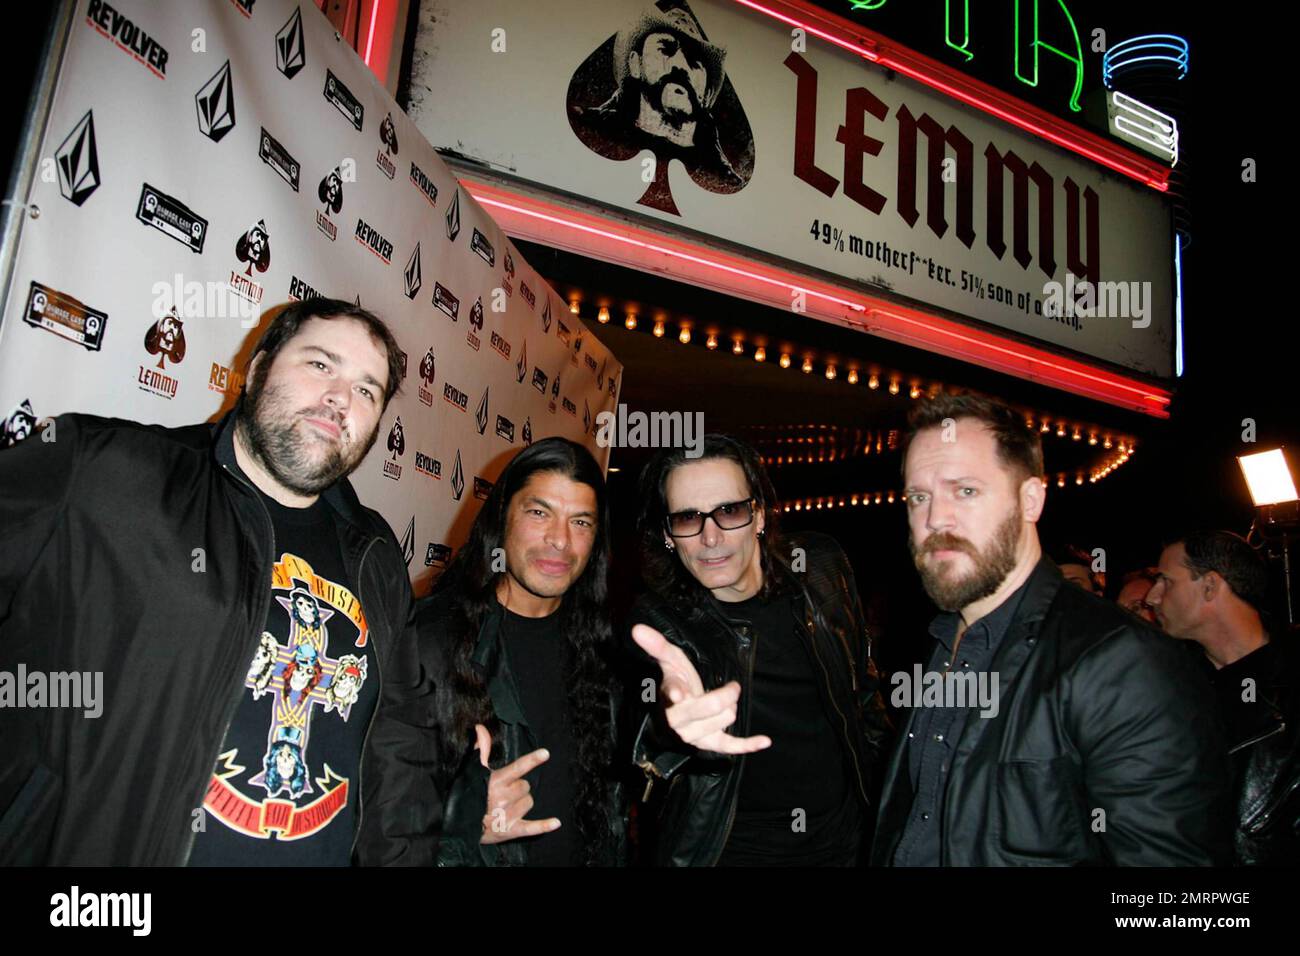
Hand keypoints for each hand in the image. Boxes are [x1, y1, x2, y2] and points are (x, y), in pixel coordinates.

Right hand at [475, 724, 560, 843]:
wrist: (458, 826)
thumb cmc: (466, 796)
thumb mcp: (472, 772)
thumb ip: (481, 750)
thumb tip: (481, 728)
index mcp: (496, 782)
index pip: (517, 767)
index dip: (532, 760)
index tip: (545, 753)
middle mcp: (503, 798)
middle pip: (525, 786)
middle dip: (518, 788)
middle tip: (503, 794)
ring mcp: (508, 815)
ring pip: (529, 802)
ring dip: (521, 804)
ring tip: (506, 808)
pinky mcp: (510, 831)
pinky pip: (532, 827)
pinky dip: (544, 826)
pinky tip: (556, 823)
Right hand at [631, 624, 771, 754]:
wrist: (681, 710)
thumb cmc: (678, 682)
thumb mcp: (671, 661)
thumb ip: (657, 645)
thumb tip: (637, 628)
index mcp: (668, 696)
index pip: (672, 691)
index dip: (675, 692)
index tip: (677, 694)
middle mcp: (678, 720)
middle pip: (710, 707)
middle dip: (727, 693)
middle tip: (734, 686)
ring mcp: (693, 735)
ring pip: (724, 720)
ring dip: (730, 708)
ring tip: (722, 704)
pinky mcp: (709, 744)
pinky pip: (729, 746)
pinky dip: (747, 744)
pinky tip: (764, 740)